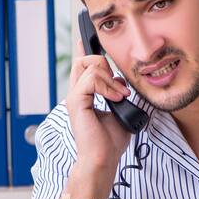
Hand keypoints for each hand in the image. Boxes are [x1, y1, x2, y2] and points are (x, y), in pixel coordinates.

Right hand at [65, 38, 134, 176]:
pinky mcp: (76, 102)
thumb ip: (119, 94)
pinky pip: (92, 79)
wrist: (102, 160)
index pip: (82, 66)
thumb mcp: (120, 112)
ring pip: (90, 65)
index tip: (87, 38)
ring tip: (121, 96)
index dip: (85, 50)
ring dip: (111, 78)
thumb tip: (123, 83)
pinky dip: (108, 86)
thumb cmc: (110, 142)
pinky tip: (116, 98)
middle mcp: (77, 94)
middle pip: (84, 60)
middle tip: (119, 86)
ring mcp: (75, 97)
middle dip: (104, 64)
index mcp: (85, 96)